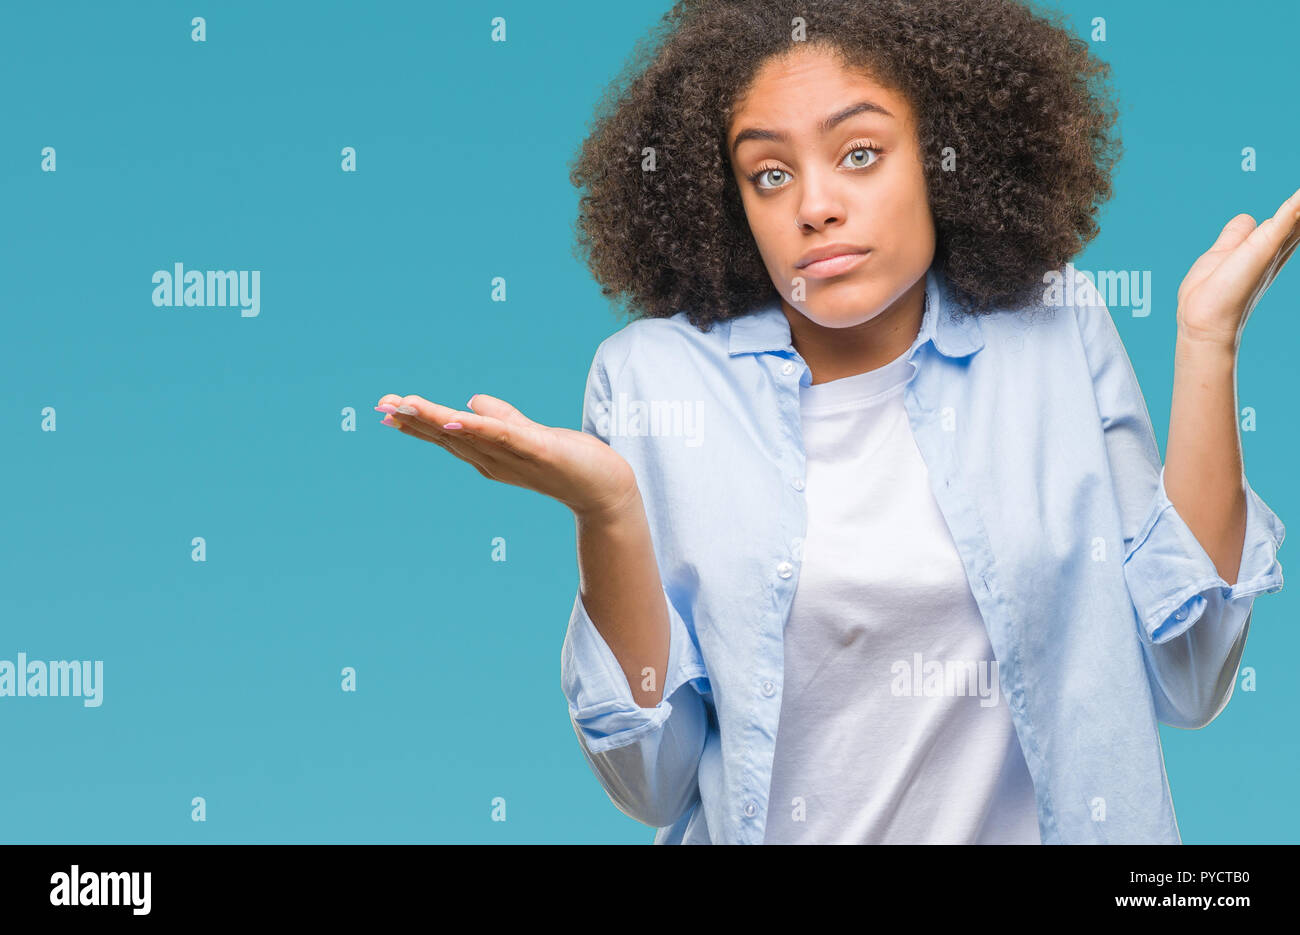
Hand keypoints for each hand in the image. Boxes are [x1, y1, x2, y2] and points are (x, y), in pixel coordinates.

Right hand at [375, 392, 639, 517]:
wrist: (607, 489)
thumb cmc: (569, 462)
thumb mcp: (527, 434)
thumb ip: (500, 417)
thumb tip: (471, 401)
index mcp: (489, 455)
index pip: (447, 434)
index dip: (418, 422)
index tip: (385, 410)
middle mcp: (495, 460)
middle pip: (449, 436)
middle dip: (415, 421)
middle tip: (381, 406)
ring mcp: (515, 457)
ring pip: (469, 434)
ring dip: (436, 420)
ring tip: (406, 406)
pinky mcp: (540, 450)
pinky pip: (505, 435)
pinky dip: (479, 426)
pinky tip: (457, 417)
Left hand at [1176, 185, 1299, 350]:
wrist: (1205, 318)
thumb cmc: (1211, 293)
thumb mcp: (1222, 253)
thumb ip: (1236, 235)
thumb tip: (1248, 218)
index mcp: (1265, 248)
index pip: (1290, 219)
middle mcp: (1275, 248)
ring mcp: (1271, 247)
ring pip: (1297, 215)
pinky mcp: (1264, 245)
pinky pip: (1286, 217)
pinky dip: (1296, 203)